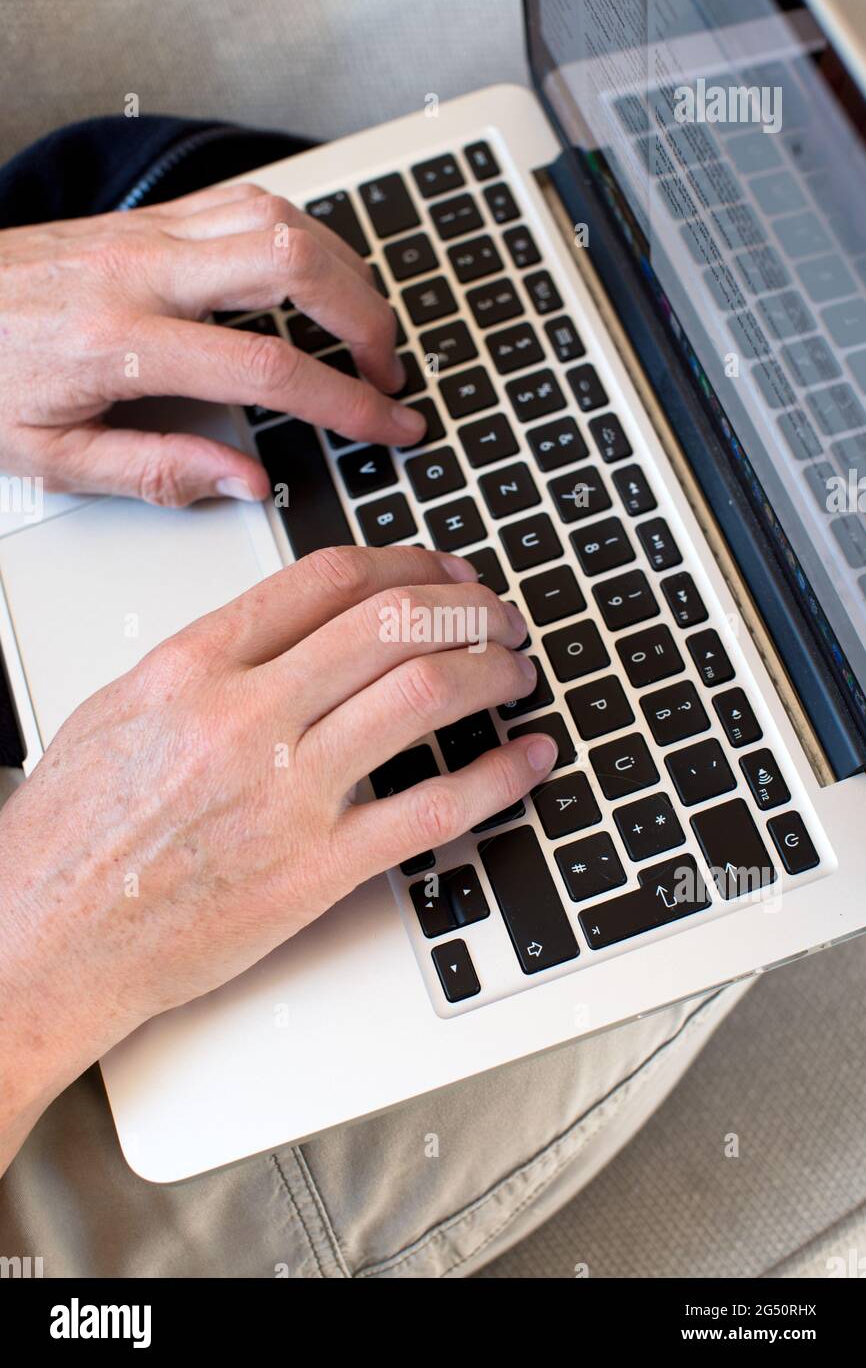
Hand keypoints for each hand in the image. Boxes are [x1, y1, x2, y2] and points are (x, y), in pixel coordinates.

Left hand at [0, 182, 424, 505]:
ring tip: (363, 325)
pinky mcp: (144, 218)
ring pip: (276, 216)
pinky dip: (299, 235)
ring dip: (341, 268)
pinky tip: (312, 274)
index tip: (390, 424)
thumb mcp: (53, 456)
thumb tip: (245, 480)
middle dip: (364, 316)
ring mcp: (145, 232)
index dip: (347, 401)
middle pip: (290, 262)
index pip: (267, 367)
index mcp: (121, 342)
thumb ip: (158, 471)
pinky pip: (244, 201)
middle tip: (388, 369)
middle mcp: (140, 271)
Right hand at [0, 546, 556, 1164]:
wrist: (44, 941)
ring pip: (424, 692)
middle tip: (498, 616)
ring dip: (492, 671)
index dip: (407, 562)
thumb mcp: (120, 708)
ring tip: (516, 672)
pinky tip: (528, 759)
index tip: (439, 570)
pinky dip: (499, 777)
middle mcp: (245, 715)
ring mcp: (287, 792)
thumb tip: (287, 630)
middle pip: (393, 621)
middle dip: (468, 607)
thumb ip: (207, 659)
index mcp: (193, 665)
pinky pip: (434, 807)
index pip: (328, 578)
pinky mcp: (317, 869)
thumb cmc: (69, 835)